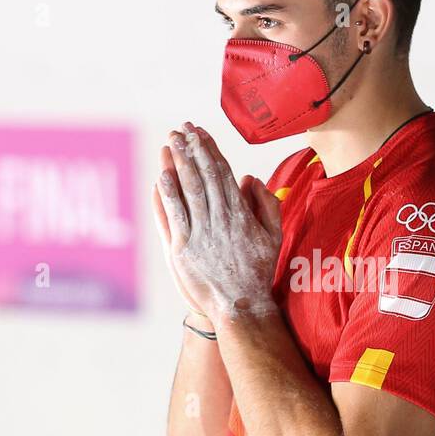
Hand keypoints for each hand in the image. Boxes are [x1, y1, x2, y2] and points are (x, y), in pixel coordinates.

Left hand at [155, 122, 281, 327]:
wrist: (241, 306)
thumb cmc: (257, 271)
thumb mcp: (273, 236)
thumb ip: (266, 204)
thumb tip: (248, 178)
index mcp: (241, 214)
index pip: (222, 174)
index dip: (210, 150)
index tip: (200, 132)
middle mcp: (219, 220)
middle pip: (202, 176)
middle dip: (191, 149)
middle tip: (181, 129)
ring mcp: (199, 235)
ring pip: (186, 191)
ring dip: (176, 165)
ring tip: (168, 143)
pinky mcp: (181, 250)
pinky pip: (172, 216)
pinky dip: (166, 196)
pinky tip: (160, 178)